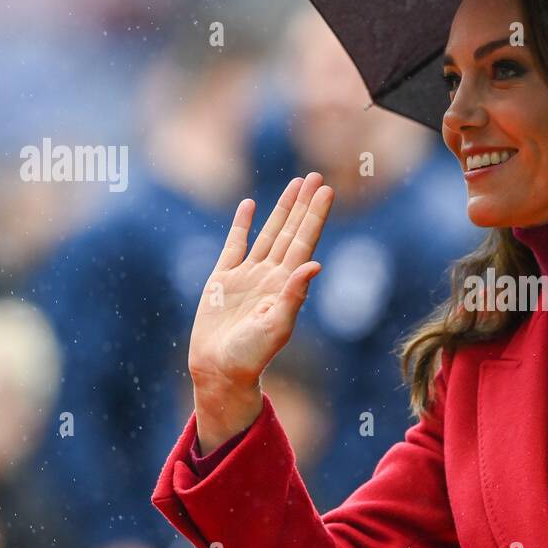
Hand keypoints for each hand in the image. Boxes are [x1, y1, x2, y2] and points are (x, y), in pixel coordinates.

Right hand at [188, 173, 333, 450]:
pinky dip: (241, 224)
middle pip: (291, 231)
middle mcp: (271, 275)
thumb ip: (295, 295)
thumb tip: (315, 265)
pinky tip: (249, 205)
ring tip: (294, 184)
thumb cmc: (251, 355)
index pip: (305, 241)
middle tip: (317, 176)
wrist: (219, 370)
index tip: (327, 191)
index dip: (315, 216)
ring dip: (281, 209)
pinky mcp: (223, 279)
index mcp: (286, 284)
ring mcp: (247, 275)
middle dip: (303, 204)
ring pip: (268, 233)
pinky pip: (234, 244)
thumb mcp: (277, 326)